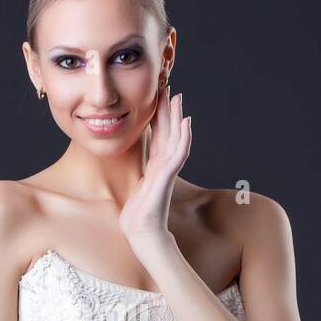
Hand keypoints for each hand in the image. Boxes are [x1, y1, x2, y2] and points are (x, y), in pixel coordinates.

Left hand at [118, 86, 190, 257]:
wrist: (141, 232)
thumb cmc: (136, 215)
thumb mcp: (134, 189)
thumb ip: (138, 177)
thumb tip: (134, 173)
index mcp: (155, 166)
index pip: (159, 136)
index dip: (159, 117)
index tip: (156, 99)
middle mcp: (163, 165)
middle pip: (168, 132)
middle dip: (168, 111)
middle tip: (169, 88)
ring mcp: (168, 170)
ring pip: (176, 138)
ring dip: (177, 118)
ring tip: (177, 98)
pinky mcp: (167, 175)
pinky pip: (179, 152)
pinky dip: (184, 137)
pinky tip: (186, 122)